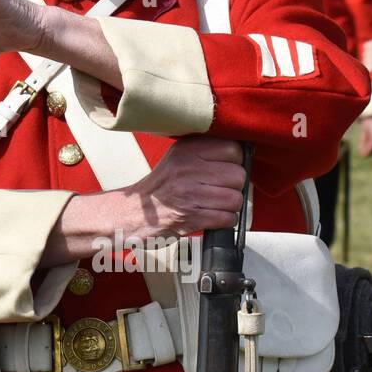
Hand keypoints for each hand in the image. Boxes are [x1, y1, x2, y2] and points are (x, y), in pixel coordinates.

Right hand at [44, 137, 248, 265]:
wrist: (132, 213)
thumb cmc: (159, 187)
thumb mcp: (177, 158)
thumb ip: (204, 152)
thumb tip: (239, 154)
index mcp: (186, 151)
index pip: (233, 149)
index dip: (234, 162)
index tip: (225, 170)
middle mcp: (188, 169)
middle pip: (238, 176)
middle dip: (234, 187)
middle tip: (220, 191)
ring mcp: (189, 194)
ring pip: (235, 199)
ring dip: (230, 206)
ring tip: (214, 205)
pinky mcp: (191, 217)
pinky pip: (228, 218)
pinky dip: (225, 221)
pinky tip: (212, 217)